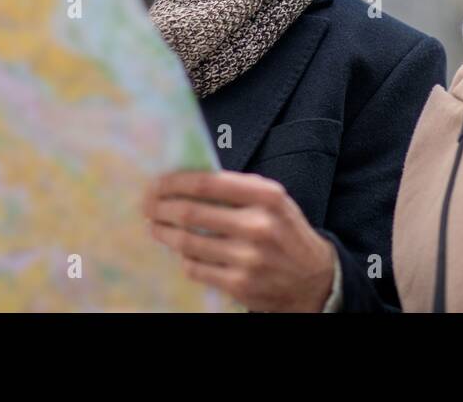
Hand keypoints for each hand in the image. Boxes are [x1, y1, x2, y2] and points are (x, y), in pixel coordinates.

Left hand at [142, 170, 336, 311]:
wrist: (314, 280)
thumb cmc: (286, 232)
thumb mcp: (274, 201)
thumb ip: (238, 187)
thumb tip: (188, 177)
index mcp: (266, 197)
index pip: (207, 183)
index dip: (174, 182)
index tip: (157, 184)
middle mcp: (258, 225)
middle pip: (190, 213)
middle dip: (160, 208)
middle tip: (147, 205)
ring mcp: (248, 258)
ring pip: (187, 242)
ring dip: (164, 233)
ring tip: (155, 226)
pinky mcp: (239, 284)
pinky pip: (195, 268)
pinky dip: (183, 258)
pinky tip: (181, 251)